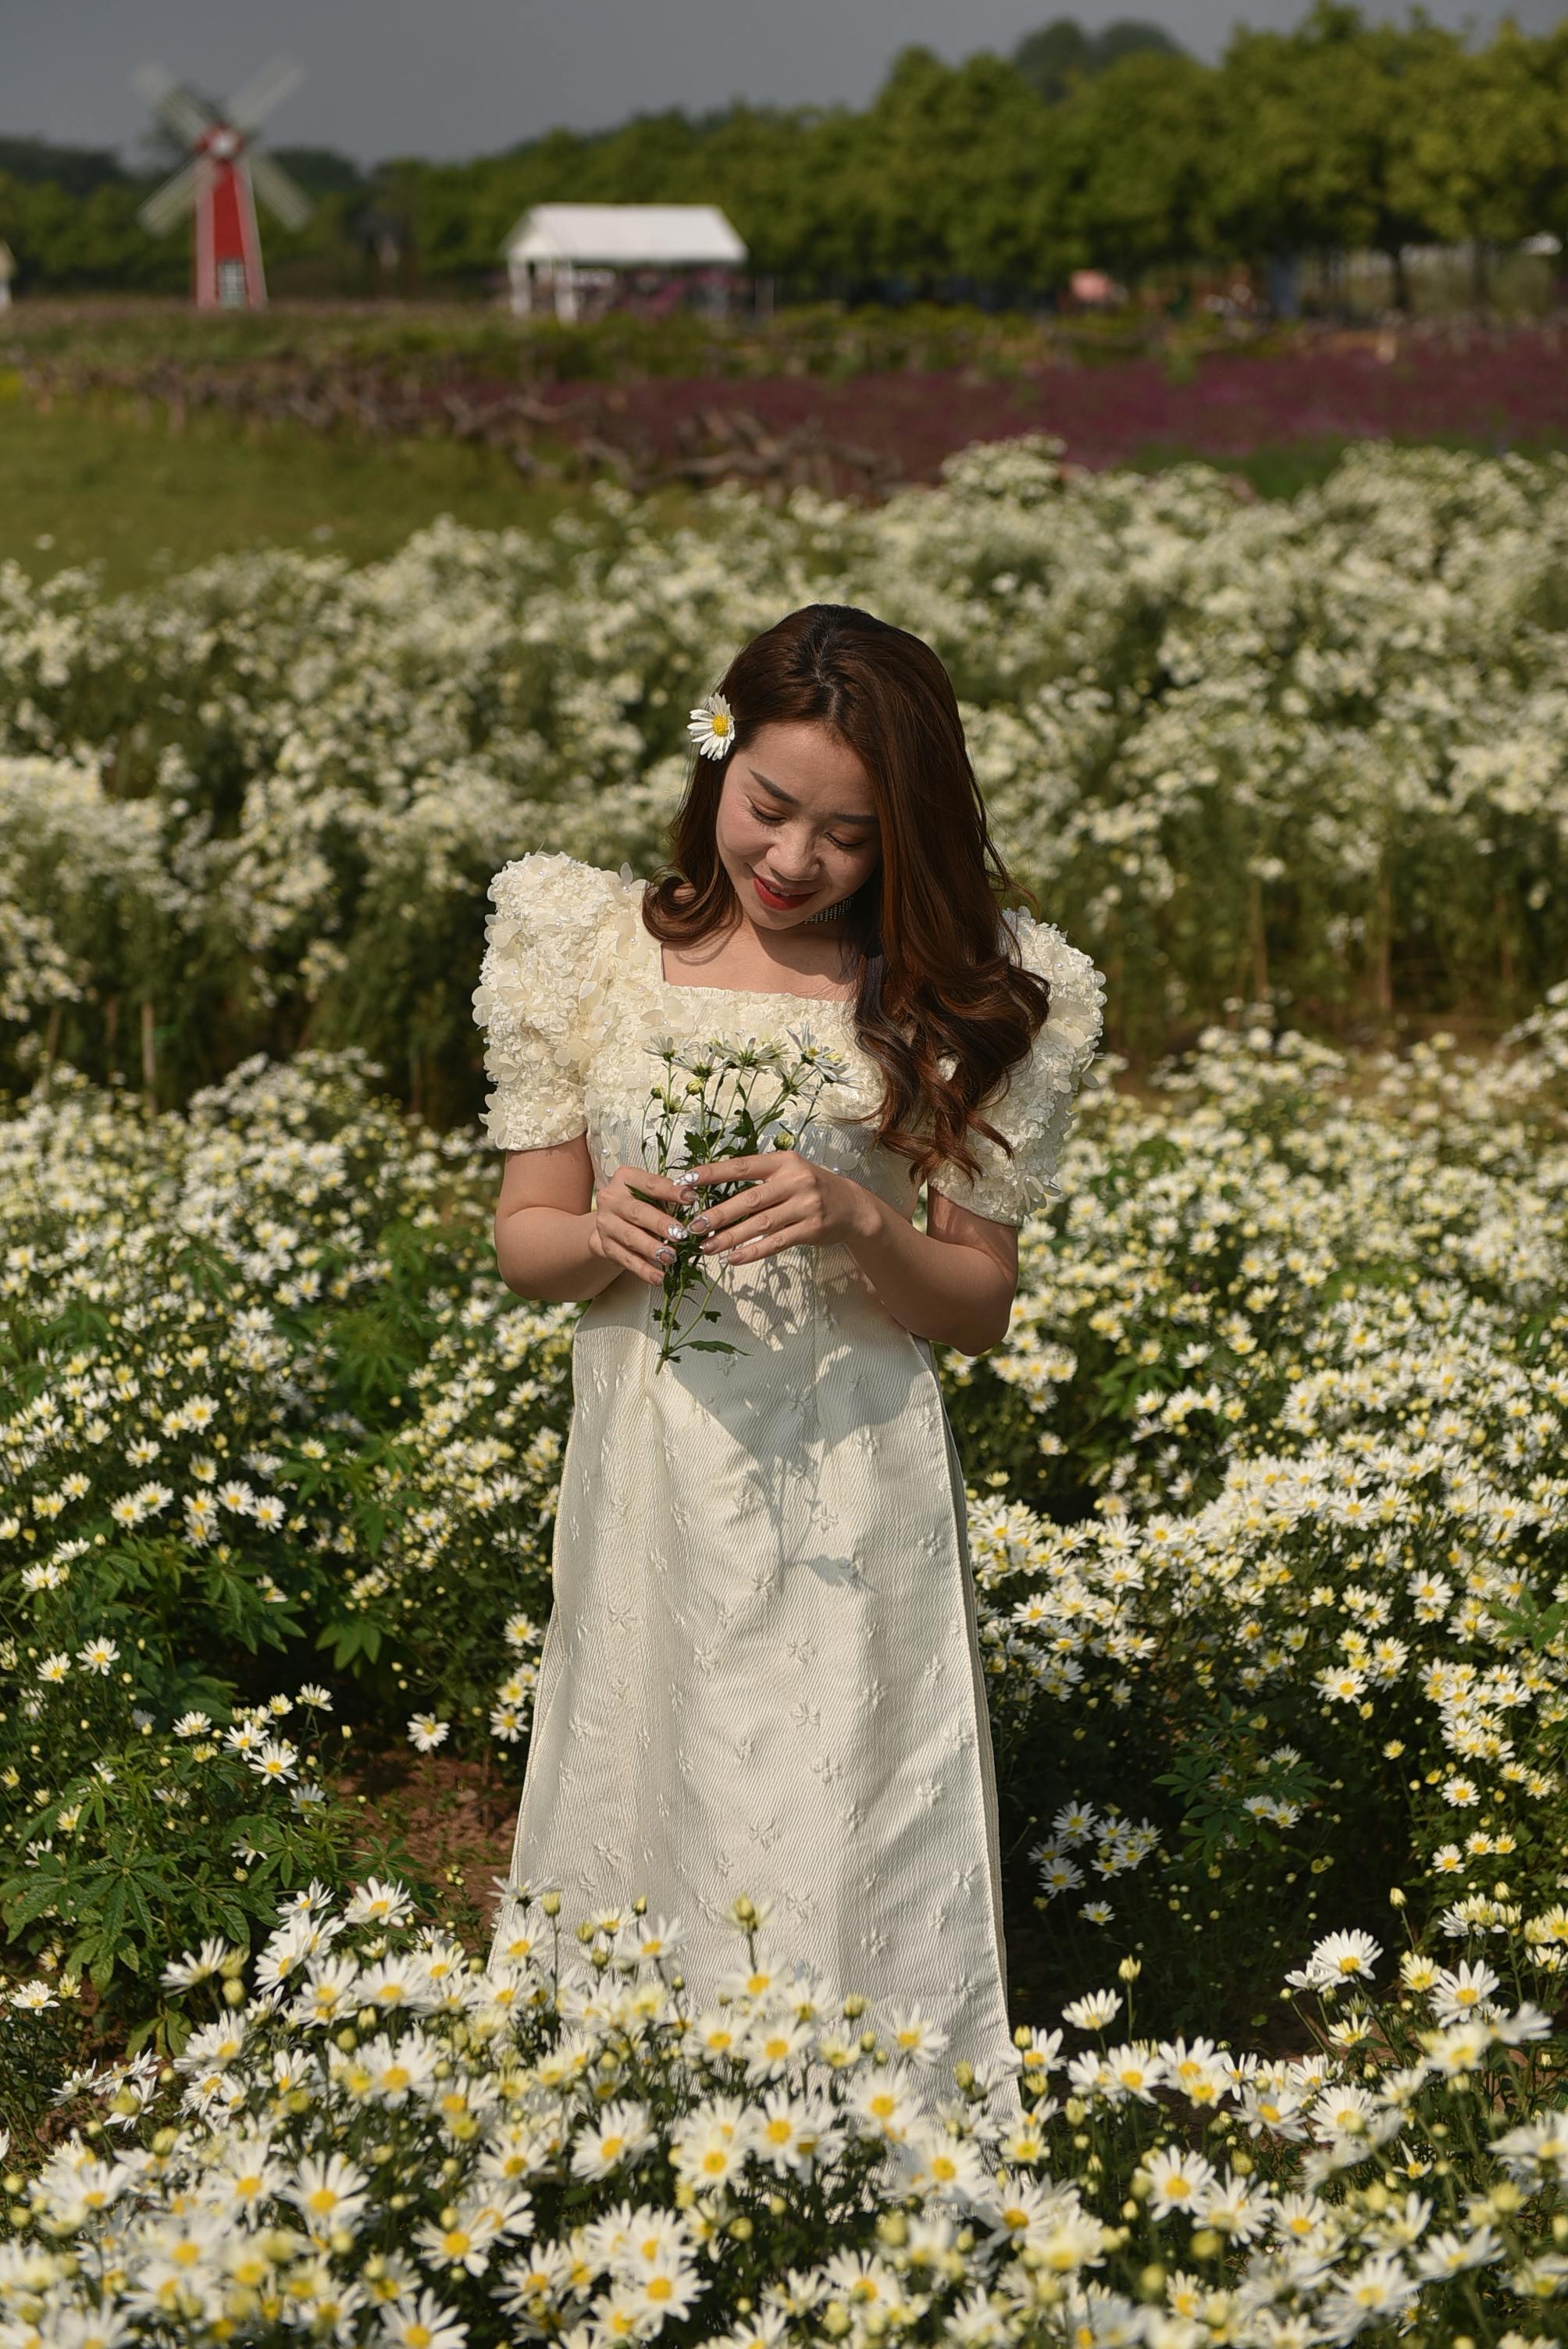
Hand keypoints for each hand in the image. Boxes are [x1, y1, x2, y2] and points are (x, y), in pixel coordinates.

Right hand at [588, 1163, 698, 1288]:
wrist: (610, 1221)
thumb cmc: (639, 1203)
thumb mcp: (652, 1194)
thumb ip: (670, 1197)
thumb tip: (695, 1202)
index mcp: (626, 1178)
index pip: (651, 1184)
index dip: (671, 1191)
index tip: (691, 1199)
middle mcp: (611, 1199)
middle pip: (637, 1212)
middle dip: (660, 1224)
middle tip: (680, 1234)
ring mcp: (606, 1223)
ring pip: (630, 1237)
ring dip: (652, 1248)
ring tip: (671, 1257)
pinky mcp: (605, 1246)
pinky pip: (626, 1260)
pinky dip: (643, 1270)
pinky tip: (658, 1278)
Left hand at [686, 1150, 876, 1265]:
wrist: (852, 1206)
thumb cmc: (810, 1188)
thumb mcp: (789, 1171)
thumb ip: (759, 1177)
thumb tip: (712, 1186)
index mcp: (783, 1162)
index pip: (742, 1166)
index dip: (713, 1173)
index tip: (686, 1180)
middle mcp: (795, 1181)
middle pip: (749, 1199)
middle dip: (717, 1214)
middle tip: (692, 1226)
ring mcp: (805, 1206)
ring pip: (760, 1224)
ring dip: (730, 1238)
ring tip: (706, 1247)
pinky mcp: (811, 1229)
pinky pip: (776, 1243)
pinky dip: (753, 1252)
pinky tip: (733, 1259)